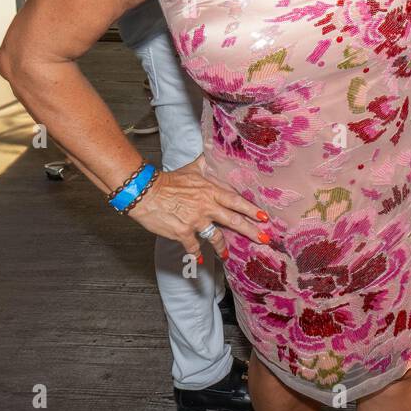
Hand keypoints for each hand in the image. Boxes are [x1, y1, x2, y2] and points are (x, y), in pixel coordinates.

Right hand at [126, 154, 268, 260]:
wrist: (145, 192)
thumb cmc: (168, 180)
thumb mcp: (192, 168)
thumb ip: (207, 163)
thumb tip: (216, 150)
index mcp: (210, 192)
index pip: (236, 201)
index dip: (251, 209)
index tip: (264, 217)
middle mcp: (206, 207)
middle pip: (233, 220)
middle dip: (251, 230)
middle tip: (264, 238)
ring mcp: (195, 221)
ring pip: (215, 237)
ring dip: (223, 247)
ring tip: (227, 255)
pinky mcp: (182, 233)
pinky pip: (193, 246)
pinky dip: (196, 254)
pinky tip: (199, 260)